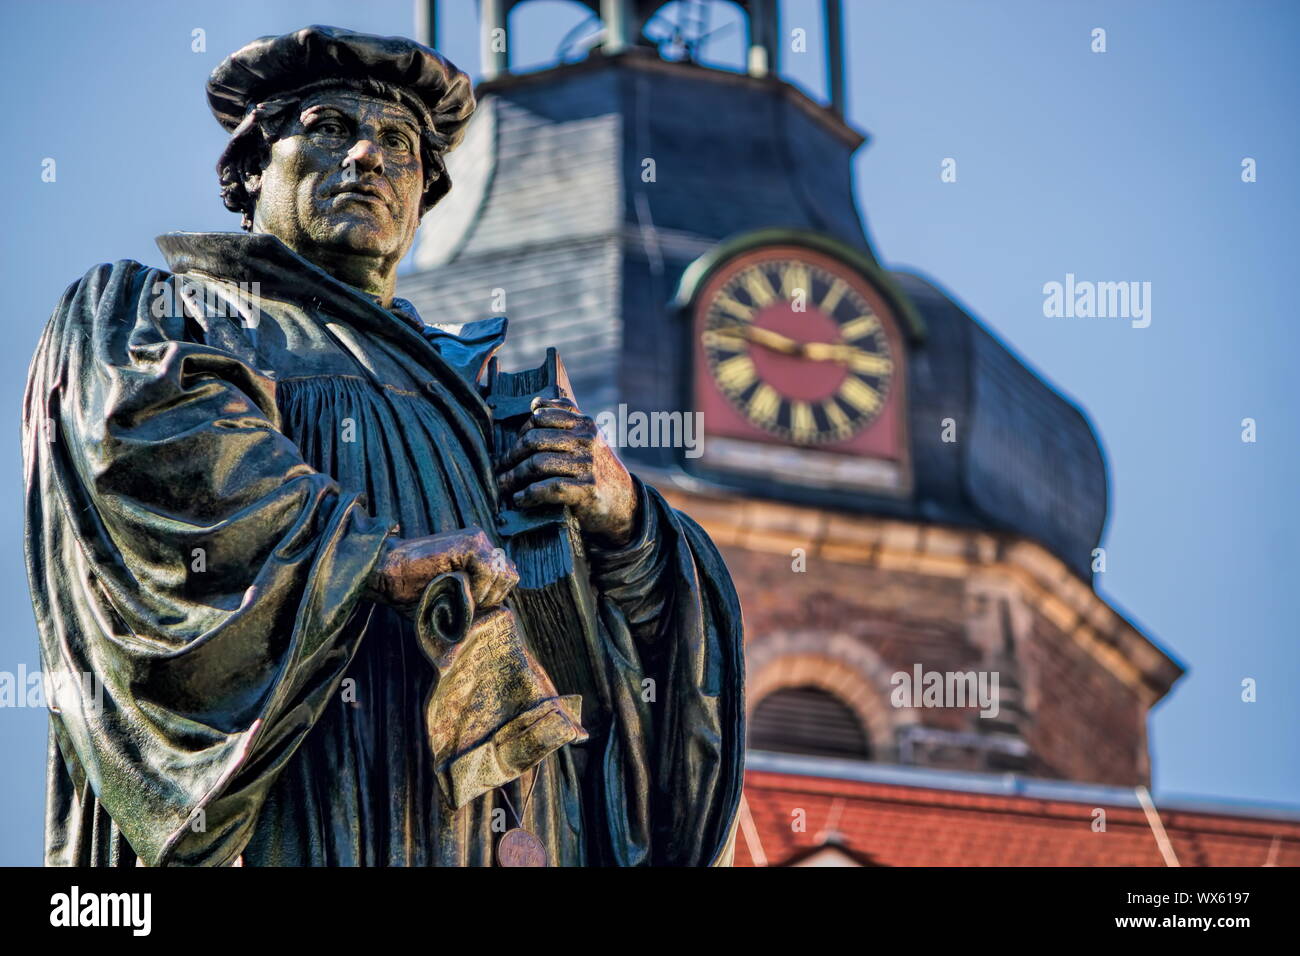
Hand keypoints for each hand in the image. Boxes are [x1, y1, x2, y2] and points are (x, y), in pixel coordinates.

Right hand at [365, 526, 517, 609]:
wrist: (387, 575)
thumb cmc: (413, 592)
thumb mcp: (452, 598)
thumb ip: (477, 598)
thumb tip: (502, 611)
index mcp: (479, 556)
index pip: (507, 578)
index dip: (493, 598)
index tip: (472, 607)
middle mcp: (482, 544)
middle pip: (510, 575)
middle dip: (493, 596)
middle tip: (468, 603)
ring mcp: (477, 540)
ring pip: (504, 572)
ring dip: (486, 592)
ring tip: (463, 597)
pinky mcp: (470, 541)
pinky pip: (491, 569)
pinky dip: (479, 585)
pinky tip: (460, 588)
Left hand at [495, 396, 638, 548]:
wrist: (623, 502)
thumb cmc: (596, 468)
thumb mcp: (588, 438)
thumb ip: (566, 418)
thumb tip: (535, 402)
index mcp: (584, 423)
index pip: (540, 416)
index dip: (521, 431)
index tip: (514, 447)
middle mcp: (587, 440)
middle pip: (534, 440)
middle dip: (512, 455)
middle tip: (502, 468)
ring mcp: (587, 464)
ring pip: (537, 464)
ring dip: (514, 477)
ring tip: (504, 486)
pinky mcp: (586, 490)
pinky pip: (548, 488)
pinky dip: (528, 495)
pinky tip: (520, 499)